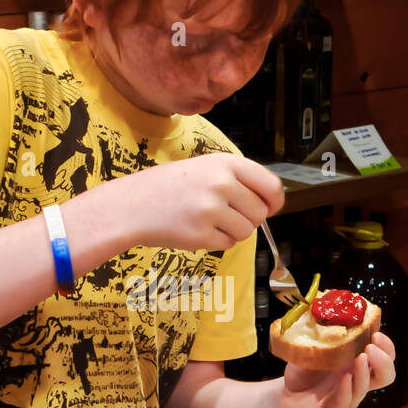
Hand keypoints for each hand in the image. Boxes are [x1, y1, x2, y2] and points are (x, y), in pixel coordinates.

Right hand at [121, 153, 284, 251]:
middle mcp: (221, 184)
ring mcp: (211, 210)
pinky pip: (228, 244)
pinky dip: (217, 241)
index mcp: (225, 163)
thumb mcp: (205, 168)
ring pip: (246, 231)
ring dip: (233, 231)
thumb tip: (271, 201)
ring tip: (208, 220)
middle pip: (259, 212)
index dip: (275, 202)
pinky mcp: (201, 234)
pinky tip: (198, 229)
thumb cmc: (170, 186)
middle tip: (225, 214)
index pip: (270, 186)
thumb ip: (237, 179)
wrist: (132, 204)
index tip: (271, 208)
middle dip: (248, 218)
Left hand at [277, 332, 396, 407]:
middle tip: (371, 347)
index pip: (384, 357)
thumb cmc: (303, 375)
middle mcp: (357, 382)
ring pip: (365, 388)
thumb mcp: (311, 350)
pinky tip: (345, 377)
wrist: (284, 400)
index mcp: (357, 365)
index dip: (386, 347)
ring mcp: (347, 397)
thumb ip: (318, 335)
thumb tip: (319, 311)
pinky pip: (346, 402)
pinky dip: (347, 389)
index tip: (376, 333)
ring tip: (360, 358)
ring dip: (365, 372)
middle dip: (384, 360)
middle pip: (386, 375)